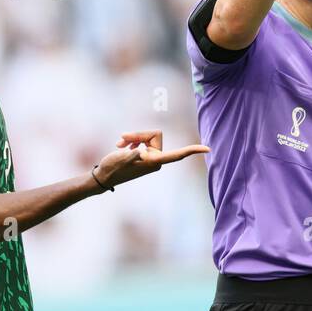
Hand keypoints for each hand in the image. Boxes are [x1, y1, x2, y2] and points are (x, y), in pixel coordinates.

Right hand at [94, 130, 208, 189]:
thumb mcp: (121, 159)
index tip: (208, 149)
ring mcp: (150, 157)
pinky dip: (131, 140)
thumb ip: (132, 154)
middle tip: (122, 139)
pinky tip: (121, 146)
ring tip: (120, 145)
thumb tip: (140, 150)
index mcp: (155, 162)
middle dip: (138, 134)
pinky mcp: (143, 154)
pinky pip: (141, 139)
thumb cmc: (112, 168)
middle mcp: (156, 159)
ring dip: (132, 137)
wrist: (103, 176)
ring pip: (146, 136)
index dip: (192, 150)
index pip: (177, 155)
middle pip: (154, 135)